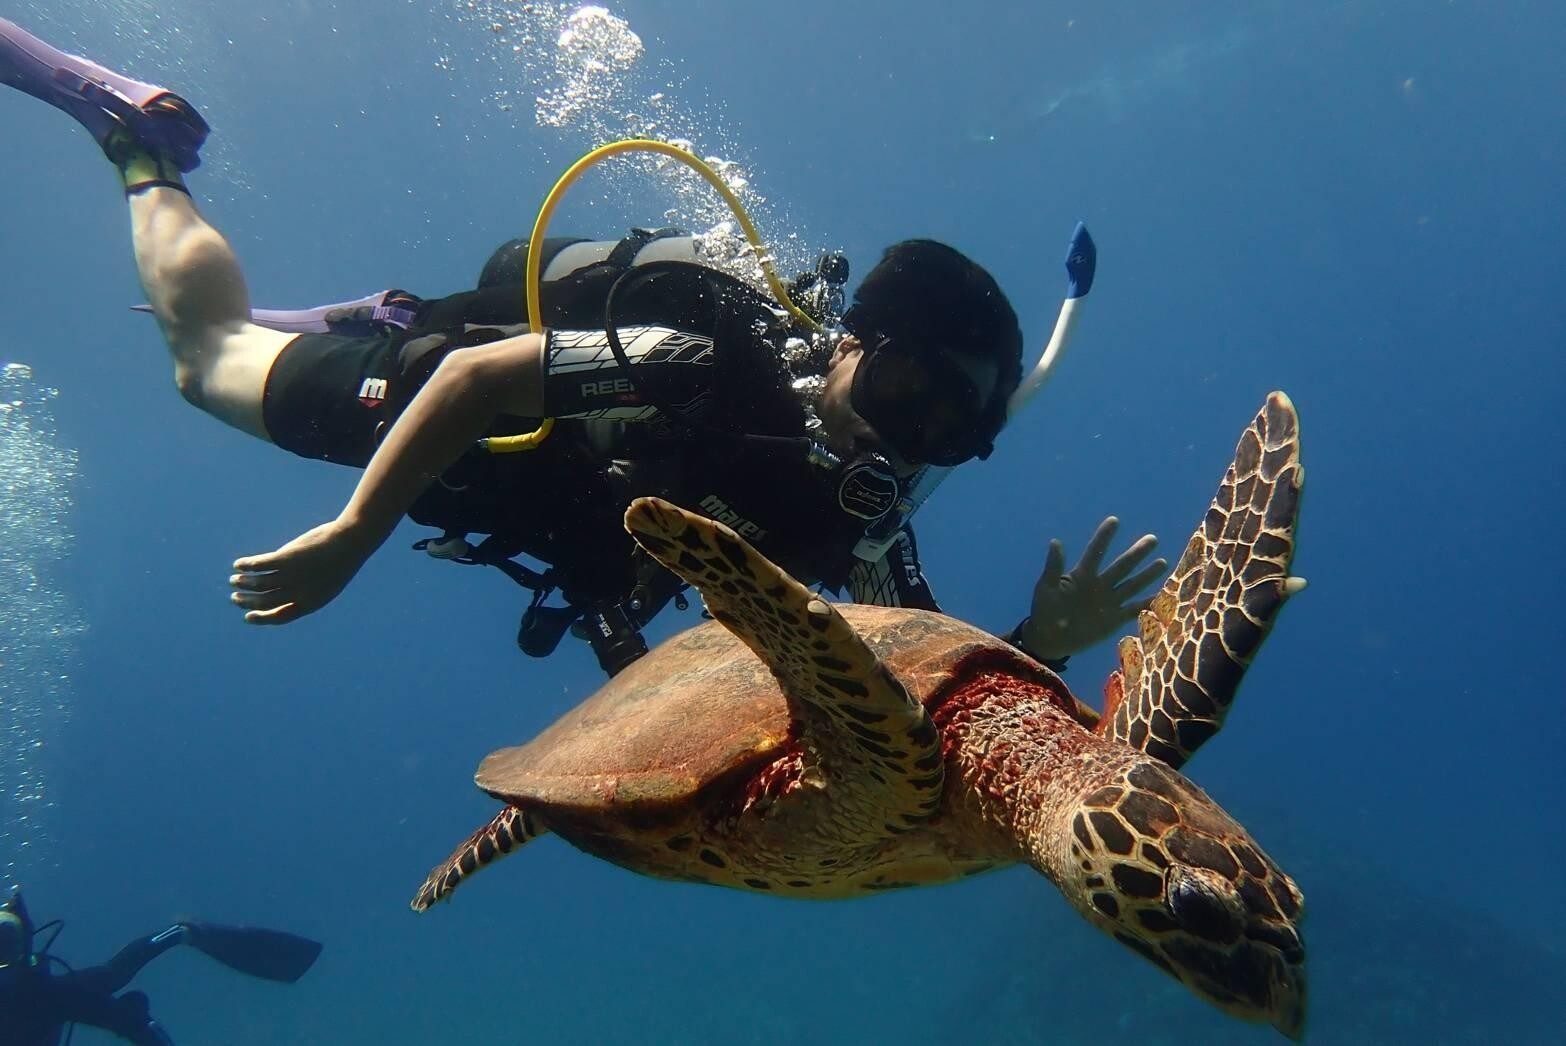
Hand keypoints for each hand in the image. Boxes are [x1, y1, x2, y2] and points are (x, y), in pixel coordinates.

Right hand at [229, 517, 381, 625]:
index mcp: (311, 603)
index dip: (262, 618)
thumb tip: (285, 590)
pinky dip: (246, 566)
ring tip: (234, 579)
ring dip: (242, 583)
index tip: (248, 616)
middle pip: (264, 602)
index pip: (280, 617)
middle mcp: (299, 593)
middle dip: (247, 601)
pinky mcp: (286, 558)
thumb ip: (308, 590)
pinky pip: (258, 565)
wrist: (351, 541)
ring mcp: (292, 576)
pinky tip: (239, 564)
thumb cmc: (342, 561)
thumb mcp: (328, 582)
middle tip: (235, 597)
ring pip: (258, 584)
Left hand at [1020, 516, 1167, 660]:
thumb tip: (1055, 542)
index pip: (1095, 552)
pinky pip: (1134, 610)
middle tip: (1152, 539)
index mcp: (1082, 575)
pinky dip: (1148, 604)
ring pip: (1132, 585)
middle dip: (1137, 553)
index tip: (1114, 521)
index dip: (1104, 537)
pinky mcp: (1114, 618)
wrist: (1050, 638)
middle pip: (1122, 566)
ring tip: (1162, 562)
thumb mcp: (1047, 587)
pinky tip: (1163, 596)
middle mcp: (1100, 584)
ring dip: (1147, 575)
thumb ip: (1054, 566)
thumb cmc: (1045, 609)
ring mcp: (1109, 601)